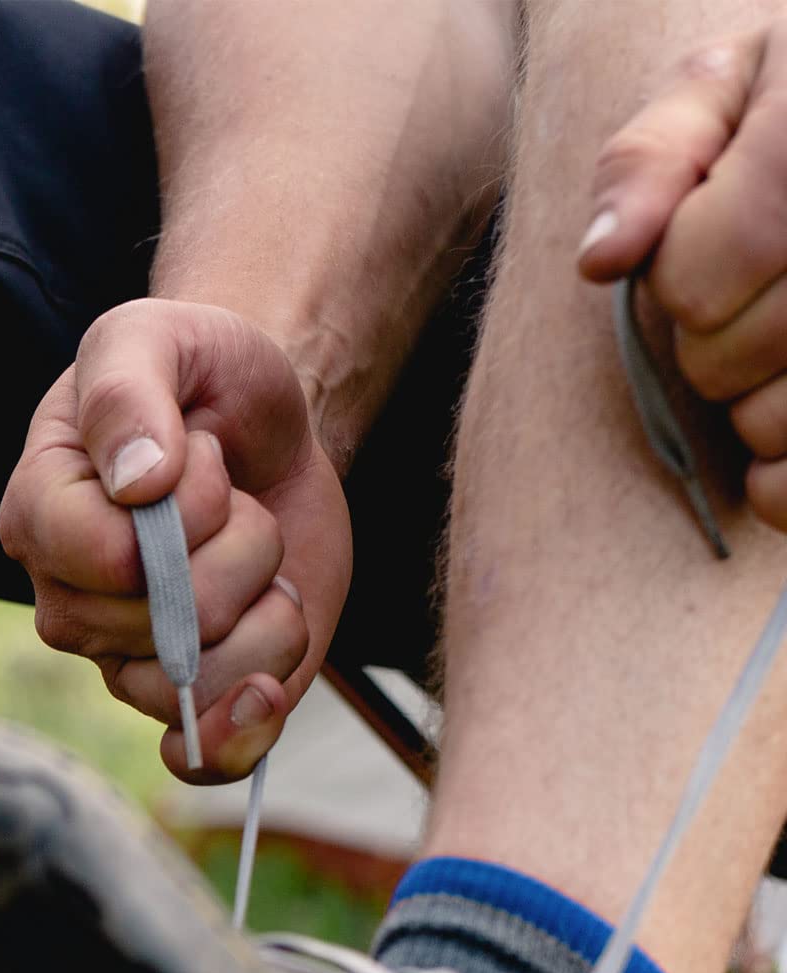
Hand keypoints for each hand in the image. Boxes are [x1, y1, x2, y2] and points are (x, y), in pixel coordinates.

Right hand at [0, 298, 350, 782]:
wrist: (264, 423)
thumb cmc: (197, 375)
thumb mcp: (153, 336)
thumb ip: (128, 391)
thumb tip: (141, 484)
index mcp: (39, 515)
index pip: (102, 557)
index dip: (183, 510)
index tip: (200, 455)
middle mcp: (70, 601)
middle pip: (164, 622)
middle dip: (236, 548)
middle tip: (235, 498)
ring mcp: (128, 657)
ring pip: (191, 685)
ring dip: (265, 611)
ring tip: (263, 554)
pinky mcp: (193, 695)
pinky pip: (200, 755)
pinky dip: (240, 732)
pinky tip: (263, 692)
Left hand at [579, 25, 786, 526]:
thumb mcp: (726, 85)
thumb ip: (650, 158)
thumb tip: (603, 259)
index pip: (701, 276)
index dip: (680, 283)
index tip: (702, 252)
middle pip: (738, 352)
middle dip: (713, 349)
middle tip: (744, 311)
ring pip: (783, 416)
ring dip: (757, 413)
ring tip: (776, 362)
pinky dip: (783, 488)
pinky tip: (773, 458)